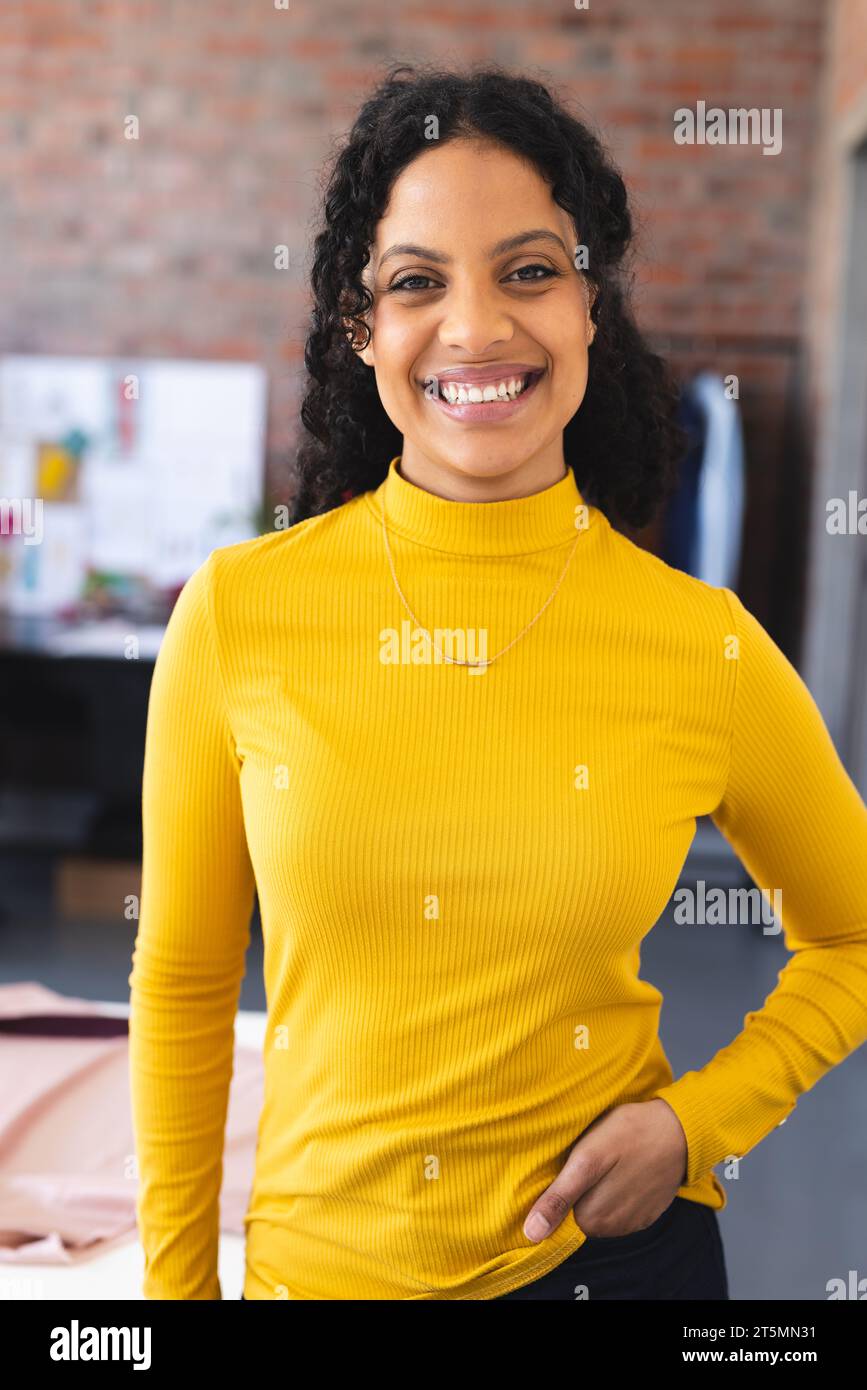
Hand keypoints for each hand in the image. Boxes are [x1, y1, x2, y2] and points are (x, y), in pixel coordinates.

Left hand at [522, 1098, 687, 1242]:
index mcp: (592, 1217)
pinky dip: (617, 1194)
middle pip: (578, 1216)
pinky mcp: (648, 1214)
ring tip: (605, 1164)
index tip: (563, 1171)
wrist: (680, 1129)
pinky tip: (623, 1171)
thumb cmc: (630, 1133)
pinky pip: (622, 1211)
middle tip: (584, 1160)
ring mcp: (633, 1222)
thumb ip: (559, 1197)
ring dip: (597, 1194)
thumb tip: (532, 1234)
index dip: (555, 1194)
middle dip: (576, 1193)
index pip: (557, 1219)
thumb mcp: (587, 1158)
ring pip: (600, 1214)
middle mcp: (612, 1228)